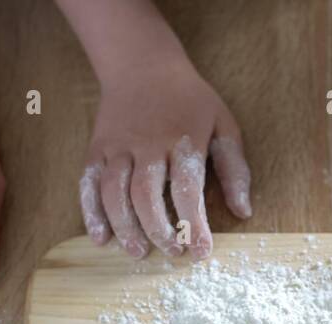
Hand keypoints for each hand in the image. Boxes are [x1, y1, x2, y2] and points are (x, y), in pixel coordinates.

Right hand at [79, 57, 250, 259]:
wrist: (142, 63)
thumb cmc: (189, 100)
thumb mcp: (223, 124)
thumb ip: (234, 168)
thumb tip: (243, 211)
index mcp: (182, 140)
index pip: (187, 189)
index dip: (193, 224)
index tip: (201, 251)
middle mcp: (147, 144)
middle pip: (147, 195)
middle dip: (159, 230)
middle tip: (172, 252)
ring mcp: (118, 147)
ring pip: (114, 192)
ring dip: (125, 227)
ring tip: (138, 252)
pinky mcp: (97, 149)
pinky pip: (89, 184)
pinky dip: (91, 213)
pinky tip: (100, 237)